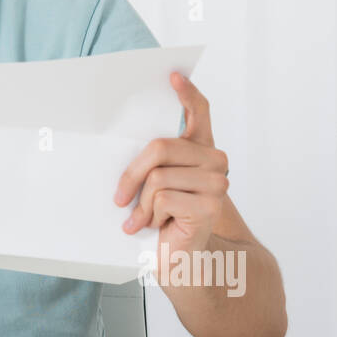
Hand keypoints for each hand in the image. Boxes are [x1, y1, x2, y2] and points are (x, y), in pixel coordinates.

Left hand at [113, 72, 228, 262]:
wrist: (179, 261)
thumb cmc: (162, 219)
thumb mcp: (153, 183)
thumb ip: (152, 160)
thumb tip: (122, 136)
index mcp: (200, 150)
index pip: (199, 112)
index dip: (187, 94)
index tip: (173, 75)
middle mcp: (215, 162)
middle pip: (160, 147)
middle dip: (132, 174)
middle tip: (120, 198)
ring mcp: (216, 184)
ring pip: (157, 177)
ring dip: (141, 204)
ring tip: (145, 219)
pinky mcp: (209, 206)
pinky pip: (162, 199)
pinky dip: (150, 217)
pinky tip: (155, 228)